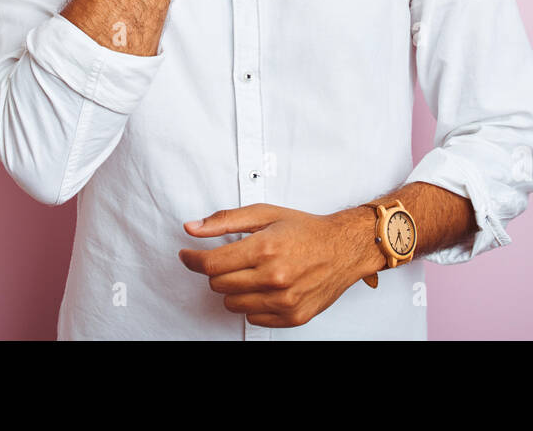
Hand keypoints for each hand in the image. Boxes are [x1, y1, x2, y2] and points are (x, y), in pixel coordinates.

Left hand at [178, 204, 378, 327]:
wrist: (345, 248)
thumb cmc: (306, 230)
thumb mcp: (265, 214)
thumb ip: (225, 220)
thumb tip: (192, 228)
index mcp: (265, 248)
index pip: (211, 264)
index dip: (193, 260)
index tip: (187, 256)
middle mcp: (274, 277)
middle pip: (218, 284)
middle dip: (219, 270)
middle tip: (235, 259)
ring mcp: (284, 301)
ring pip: (232, 304)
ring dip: (235, 288)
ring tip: (254, 272)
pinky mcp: (292, 317)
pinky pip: (252, 318)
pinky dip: (253, 303)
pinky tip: (267, 287)